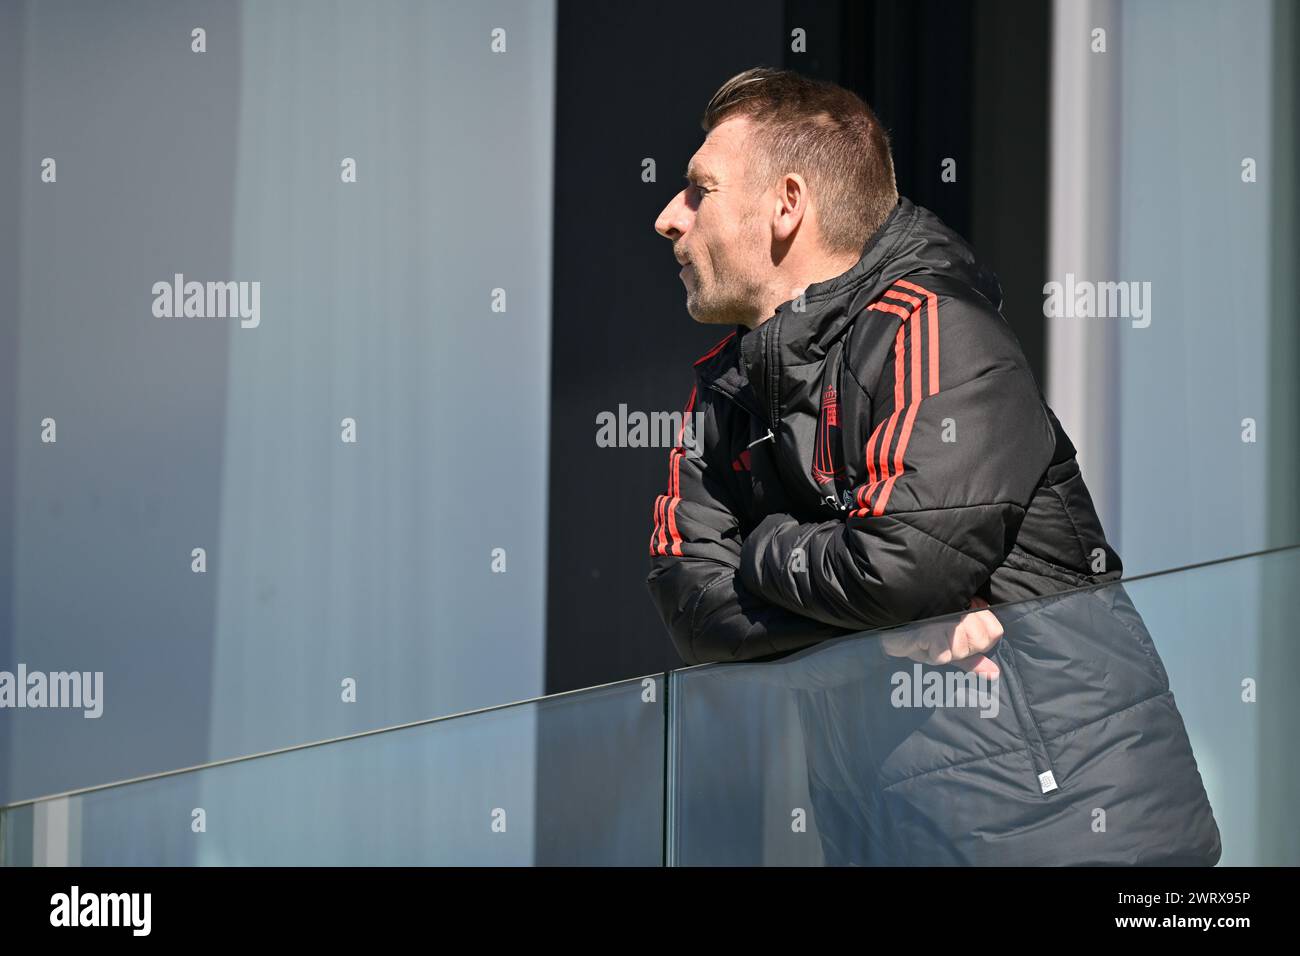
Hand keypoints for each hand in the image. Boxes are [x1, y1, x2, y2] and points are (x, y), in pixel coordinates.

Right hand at [880, 596, 1003, 678]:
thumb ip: (972, 660)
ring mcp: (943, 619)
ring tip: (932, 641)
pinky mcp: (928, 630)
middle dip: (964, 649)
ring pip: (963, 650)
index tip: (962, 635)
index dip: (982, 640)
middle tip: (944, 640)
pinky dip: (933, 655)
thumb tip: (994, 674)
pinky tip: (924, 644)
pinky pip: (944, 655)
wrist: (888, 629)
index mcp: (967, 611)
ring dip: (946, 653)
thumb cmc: (918, 638)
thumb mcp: (948, 650)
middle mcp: (958, 611)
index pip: (994, 632)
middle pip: (981, 641)